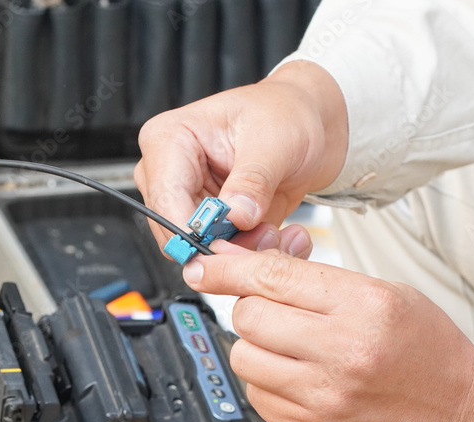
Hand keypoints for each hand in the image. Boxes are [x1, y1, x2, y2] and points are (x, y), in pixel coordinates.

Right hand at [134, 61, 347, 256]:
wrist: (308, 123)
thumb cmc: (284, 114)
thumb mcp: (275, 141)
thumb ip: (254, 181)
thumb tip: (237, 215)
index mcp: (169, 140)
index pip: (165, 199)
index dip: (193, 232)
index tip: (229, 245)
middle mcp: (169, 174)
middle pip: (175, 232)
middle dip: (221, 244)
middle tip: (262, 238)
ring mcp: (186, 201)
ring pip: (197, 249)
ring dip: (238, 252)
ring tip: (271, 233)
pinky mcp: (206, 222)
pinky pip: (217, 254)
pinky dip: (245, 254)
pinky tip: (269, 235)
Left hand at [184, 244, 473, 421]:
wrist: (464, 414)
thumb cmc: (428, 350)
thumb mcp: (384, 293)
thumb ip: (316, 280)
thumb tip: (252, 262)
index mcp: (363, 308)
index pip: (270, 278)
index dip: (227, 268)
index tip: (203, 265)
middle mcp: (343, 355)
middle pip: (249, 317)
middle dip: (252, 308)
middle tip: (275, 312)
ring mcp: (327, 401)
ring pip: (245, 360)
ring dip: (257, 348)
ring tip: (291, 349)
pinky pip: (260, 400)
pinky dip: (268, 385)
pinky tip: (299, 380)